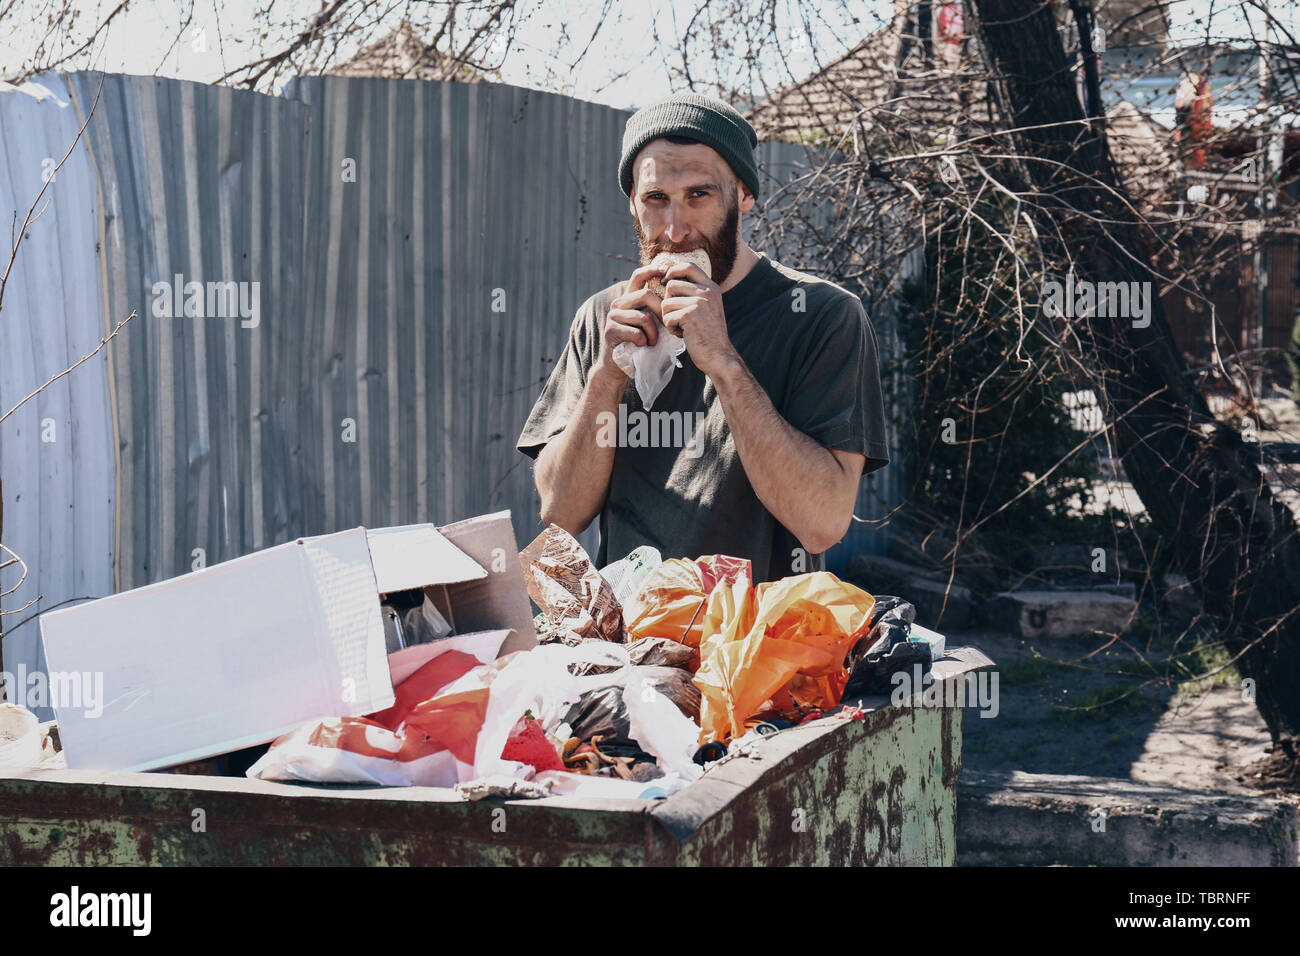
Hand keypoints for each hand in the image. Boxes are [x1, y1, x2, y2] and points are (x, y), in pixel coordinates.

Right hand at [591, 265, 668, 384]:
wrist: (619, 365)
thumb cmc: (640, 343)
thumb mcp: (650, 323)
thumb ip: (657, 309)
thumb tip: (678, 294)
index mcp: (629, 299)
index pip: (638, 276)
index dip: (652, 270)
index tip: (666, 269)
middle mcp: (619, 303)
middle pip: (646, 295)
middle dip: (661, 311)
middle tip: (668, 325)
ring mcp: (613, 316)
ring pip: (643, 316)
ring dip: (654, 333)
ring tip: (653, 342)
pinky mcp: (611, 330)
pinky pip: (636, 332)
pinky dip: (644, 341)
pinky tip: (642, 346)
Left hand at [660, 261, 739, 378]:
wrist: (719, 355)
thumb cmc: (708, 334)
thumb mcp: (707, 307)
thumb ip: (695, 293)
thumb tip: (668, 279)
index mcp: (711, 287)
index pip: (688, 266)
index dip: (673, 270)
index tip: (665, 281)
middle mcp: (707, 292)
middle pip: (671, 285)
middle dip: (668, 303)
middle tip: (678, 317)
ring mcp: (700, 302)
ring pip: (666, 302)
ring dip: (668, 317)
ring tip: (681, 327)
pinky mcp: (690, 315)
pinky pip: (667, 317)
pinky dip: (671, 328)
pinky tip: (683, 334)